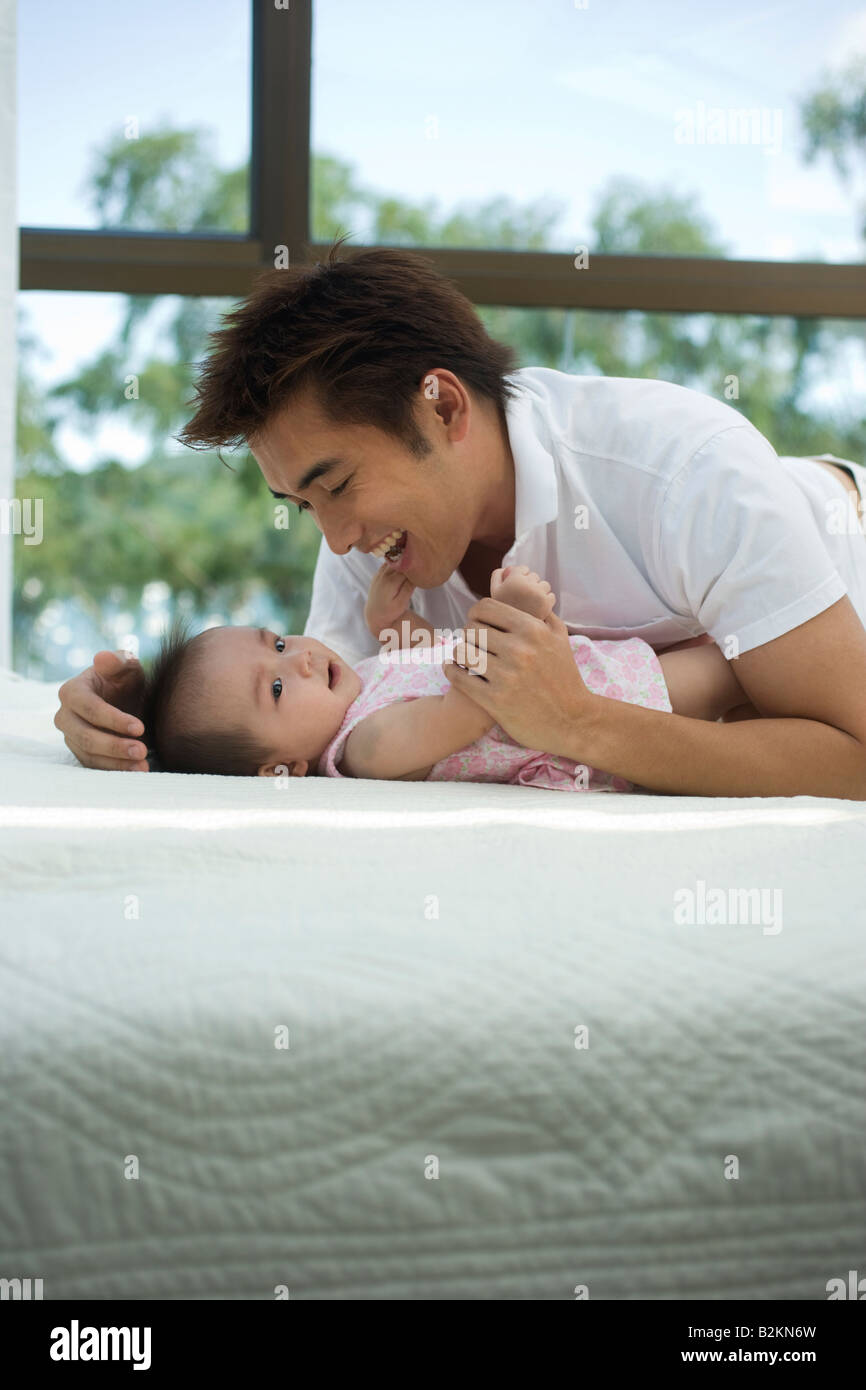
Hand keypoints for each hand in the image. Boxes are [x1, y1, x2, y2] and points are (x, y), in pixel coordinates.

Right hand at [54, 650, 148, 770]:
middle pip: (86, 736)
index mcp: (72, 691)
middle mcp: (64, 716)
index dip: (113, 719)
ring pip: (89, 754)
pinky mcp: (80, 752)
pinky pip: (94, 766)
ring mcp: (70, 736)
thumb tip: (102, 657)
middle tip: (142, 751)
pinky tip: (135, 771)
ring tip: (143, 765)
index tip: (139, 727)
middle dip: (114, 746)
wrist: (125, 700)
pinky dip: (115, 770)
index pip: (90, 708)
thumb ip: (118, 660)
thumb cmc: (124, 680)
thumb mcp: (126, 666)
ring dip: (117, 763)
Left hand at [365, 564, 416, 639]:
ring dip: (402, 561)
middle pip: (400, 562)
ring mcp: (379, 574)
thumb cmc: (390, 612)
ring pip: (394, 561)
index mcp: (391, 582)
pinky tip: (402, 567)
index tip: (422, 569)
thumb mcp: (401, 603)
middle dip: (409, 563)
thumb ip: (408, 588)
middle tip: (419, 566)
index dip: (415, 567)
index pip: (407, 568)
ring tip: (411, 564)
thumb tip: (415, 575)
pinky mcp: (377, 574)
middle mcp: (383, 575)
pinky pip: (388, 564)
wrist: (374, 614)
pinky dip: (396, 563)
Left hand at [445, 600, 593, 753]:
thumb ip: (542, 613)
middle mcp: (518, 650)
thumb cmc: (565, 677)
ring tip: (465, 657)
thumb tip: (527, 593)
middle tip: (472, 644)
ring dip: (460, 653)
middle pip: (471, 629)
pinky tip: (455, 670)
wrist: (573, 721)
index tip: (477, 623)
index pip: (485, 608)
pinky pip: (460, 677)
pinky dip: (452, 671)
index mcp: (532, 630)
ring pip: (462, 651)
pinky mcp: (494, 700)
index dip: (476, 613)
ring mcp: (505, 676)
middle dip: (469, 635)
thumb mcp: (560, 638)